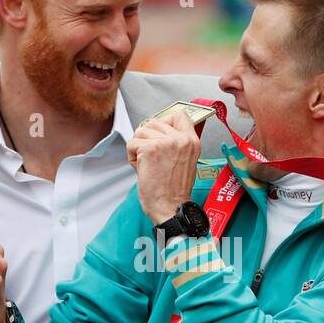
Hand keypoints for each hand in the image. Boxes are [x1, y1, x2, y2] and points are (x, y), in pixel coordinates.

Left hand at [127, 109, 200, 223]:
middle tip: (152, 158)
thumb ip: (178, 143)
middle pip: (154, 121)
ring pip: (141, 131)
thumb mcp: (186, 160)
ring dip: (138, 147)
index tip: (160, 135)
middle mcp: (181, 139)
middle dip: (147, 138)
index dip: (165, 121)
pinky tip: (142, 169)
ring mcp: (166, 143)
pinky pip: (132, 143)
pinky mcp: (150, 149)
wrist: (170, 208)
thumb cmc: (174, 190)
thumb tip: (160, 129)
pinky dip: (131, 157)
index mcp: (192, 141)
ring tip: (147, 164)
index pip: (180, 114)